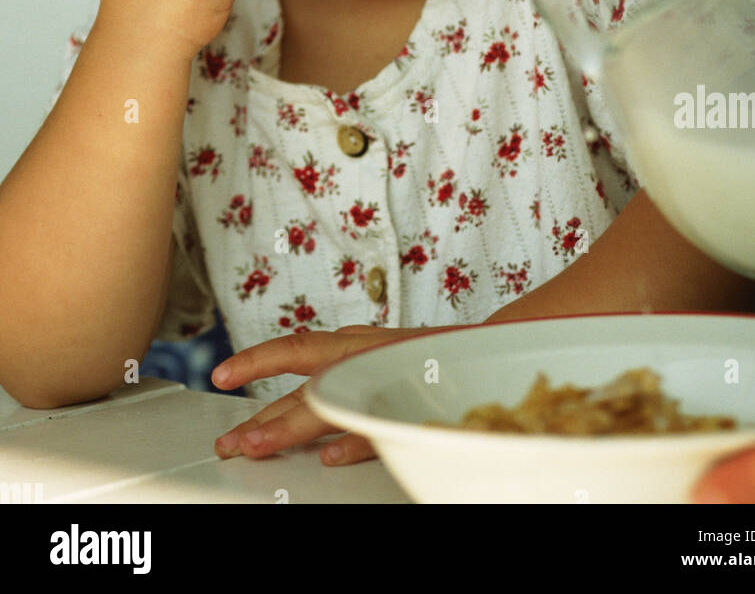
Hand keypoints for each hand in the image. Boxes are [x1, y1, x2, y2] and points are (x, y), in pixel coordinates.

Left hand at [211, 324, 447, 465]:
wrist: (487, 350)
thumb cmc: (423, 361)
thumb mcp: (372, 360)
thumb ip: (335, 383)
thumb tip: (289, 419)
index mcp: (352, 344)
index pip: (295, 347)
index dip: (256, 359)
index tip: (219, 374)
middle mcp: (364, 355)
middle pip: (304, 384)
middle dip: (263, 417)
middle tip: (229, 445)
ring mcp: (386, 376)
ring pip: (331, 399)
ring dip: (291, 425)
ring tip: (258, 447)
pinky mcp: (412, 401)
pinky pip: (378, 423)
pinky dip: (355, 440)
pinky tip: (331, 457)